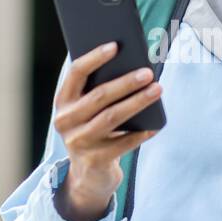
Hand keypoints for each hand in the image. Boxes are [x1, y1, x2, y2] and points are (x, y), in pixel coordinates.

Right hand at [53, 42, 162, 220]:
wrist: (88, 175)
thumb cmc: (95, 130)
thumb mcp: (90, 111)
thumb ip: (101, 90)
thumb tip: (132, 65)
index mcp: (63, 101)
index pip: (76, 73)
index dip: (95, 57)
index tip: (116, 45)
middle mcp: (66, 121)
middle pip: (99, 96)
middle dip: (126, 82)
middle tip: (148, 72)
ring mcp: (79, 142)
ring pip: (112, 117)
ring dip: (137, 102)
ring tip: (158, 90)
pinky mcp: (94, 160)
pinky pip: (123, 143)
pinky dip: (141, 134)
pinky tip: (156, 125)